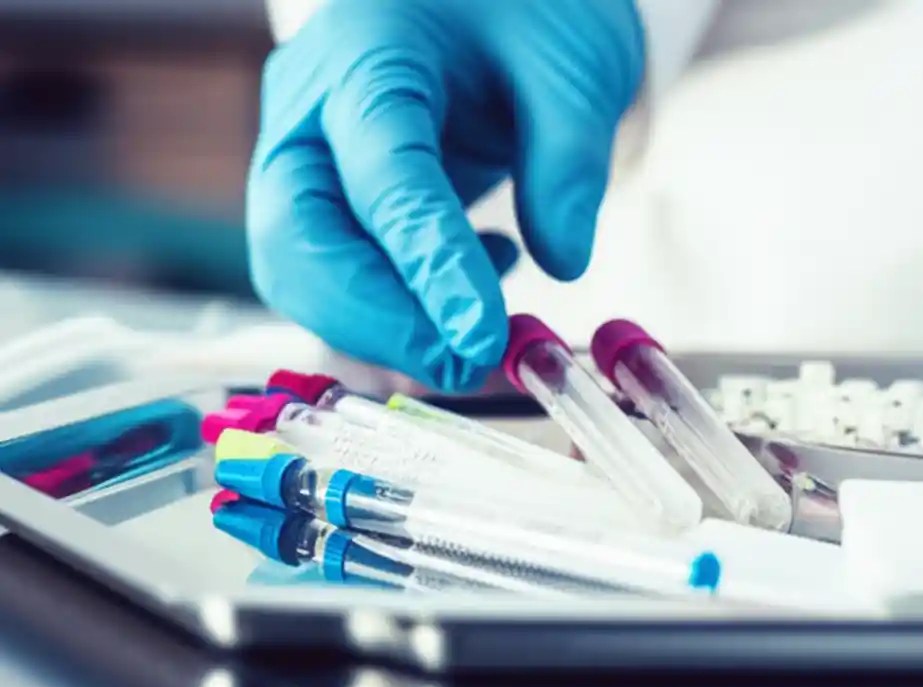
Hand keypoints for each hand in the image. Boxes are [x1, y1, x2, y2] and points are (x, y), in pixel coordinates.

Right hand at [246, 0, 643, 391]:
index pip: (383, 177)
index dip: (427, 266)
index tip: (481, 337)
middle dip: (376, 323)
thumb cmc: (532, 11)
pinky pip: (336, 276)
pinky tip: (475, 289)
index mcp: (368, 53)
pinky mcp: (327, 201)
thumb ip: (569, 160)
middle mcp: (311, 109)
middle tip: (466, 364)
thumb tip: (562, 265)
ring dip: (383, 333)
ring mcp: (308, 158)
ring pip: (303, 272)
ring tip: (476, 347)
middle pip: (297, 240)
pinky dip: (393, 312)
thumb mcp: (575, 66)